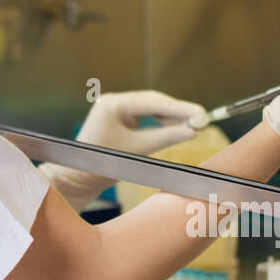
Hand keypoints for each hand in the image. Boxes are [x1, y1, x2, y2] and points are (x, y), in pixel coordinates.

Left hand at [38, 90, 207, 212]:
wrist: (77, 178)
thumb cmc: (101, 164)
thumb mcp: (136, 150)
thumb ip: (165, 137)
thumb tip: (192, 130)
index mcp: (113, 104)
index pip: (152, 102)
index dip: (179, 108)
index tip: (201, 113)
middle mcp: (114, 102)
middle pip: (153, 101)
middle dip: (178, 111)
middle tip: (202, 119)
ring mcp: (116, 110)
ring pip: (151, 108)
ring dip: (171, 116)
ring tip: (194, 125)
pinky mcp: (120, 120)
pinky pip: (145, 116)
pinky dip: (161, 122)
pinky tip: (177, 127)